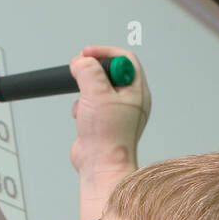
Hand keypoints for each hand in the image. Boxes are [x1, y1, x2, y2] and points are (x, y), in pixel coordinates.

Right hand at [69, 45, 149, 175]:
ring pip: (98, 87)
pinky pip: (90, 103)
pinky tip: (80, 115)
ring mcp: (117, 112)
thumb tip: (82, 61)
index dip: (105, 53)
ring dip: (85, 90)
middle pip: (110, 71)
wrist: (100, 166)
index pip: (125, 59)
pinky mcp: (103, 122)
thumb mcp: (96, 94)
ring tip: (83, 101)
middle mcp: (130, 102)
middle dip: (92, 70)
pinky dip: (82, 105)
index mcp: (138, 92)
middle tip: (80, 70)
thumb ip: (89, 71)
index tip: (87, 55)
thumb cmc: (108, 138)